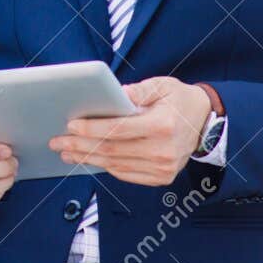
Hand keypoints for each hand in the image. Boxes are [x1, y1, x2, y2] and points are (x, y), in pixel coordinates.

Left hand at [48, 76, 210, 185]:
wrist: (205, 122)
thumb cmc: (178, 100)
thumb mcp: (161, 85)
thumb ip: (137, 90)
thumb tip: (113, 94)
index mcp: (162, 125)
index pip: (118, 129)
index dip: (91, 128)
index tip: (70, 125)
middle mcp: (163, 150)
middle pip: (112, 150)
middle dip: (79, 146)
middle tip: (56, 142)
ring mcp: (163, 167)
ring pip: (116, 164)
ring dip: (87, 159)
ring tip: (66, 152)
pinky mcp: (161, 177)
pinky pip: (126, 173)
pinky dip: (105, 166)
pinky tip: (88, 159)